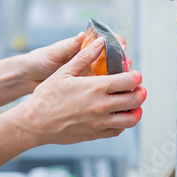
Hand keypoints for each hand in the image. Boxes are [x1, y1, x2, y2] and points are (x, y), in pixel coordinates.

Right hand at [18, 38, 146, 146]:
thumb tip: (100, 42)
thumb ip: (85, 56)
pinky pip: (117, 131)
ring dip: (136, 111)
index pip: (128, 82)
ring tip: (134, 105)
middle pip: (134, 100)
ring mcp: (99, 123)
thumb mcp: (64, 71)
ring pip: (130, 119)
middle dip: (140, 93)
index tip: (135, 75)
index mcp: (95, 88)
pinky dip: (123, 124)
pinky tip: (119, 117)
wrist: (35, 123)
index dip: (136, 77)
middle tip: (139, 89)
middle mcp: (101, 106)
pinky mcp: (95, 134)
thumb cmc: (46, 97)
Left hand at [22, 33, 131, 92]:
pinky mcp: (84, 89)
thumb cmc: (39, 61)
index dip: (115, 43)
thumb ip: (69, 46)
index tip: (122, 45)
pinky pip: (99, 90)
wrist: (27, 79)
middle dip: (122, 61)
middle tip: (127, 65)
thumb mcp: (53, 53)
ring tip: (124, 81)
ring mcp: (86, 76)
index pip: (104, 43)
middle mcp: (87, 62)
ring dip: (118, 78)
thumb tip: (83, 35)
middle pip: (111, 60)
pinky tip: (114, 96)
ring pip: (108, 76)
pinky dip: (108, 93)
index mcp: (81, 49)